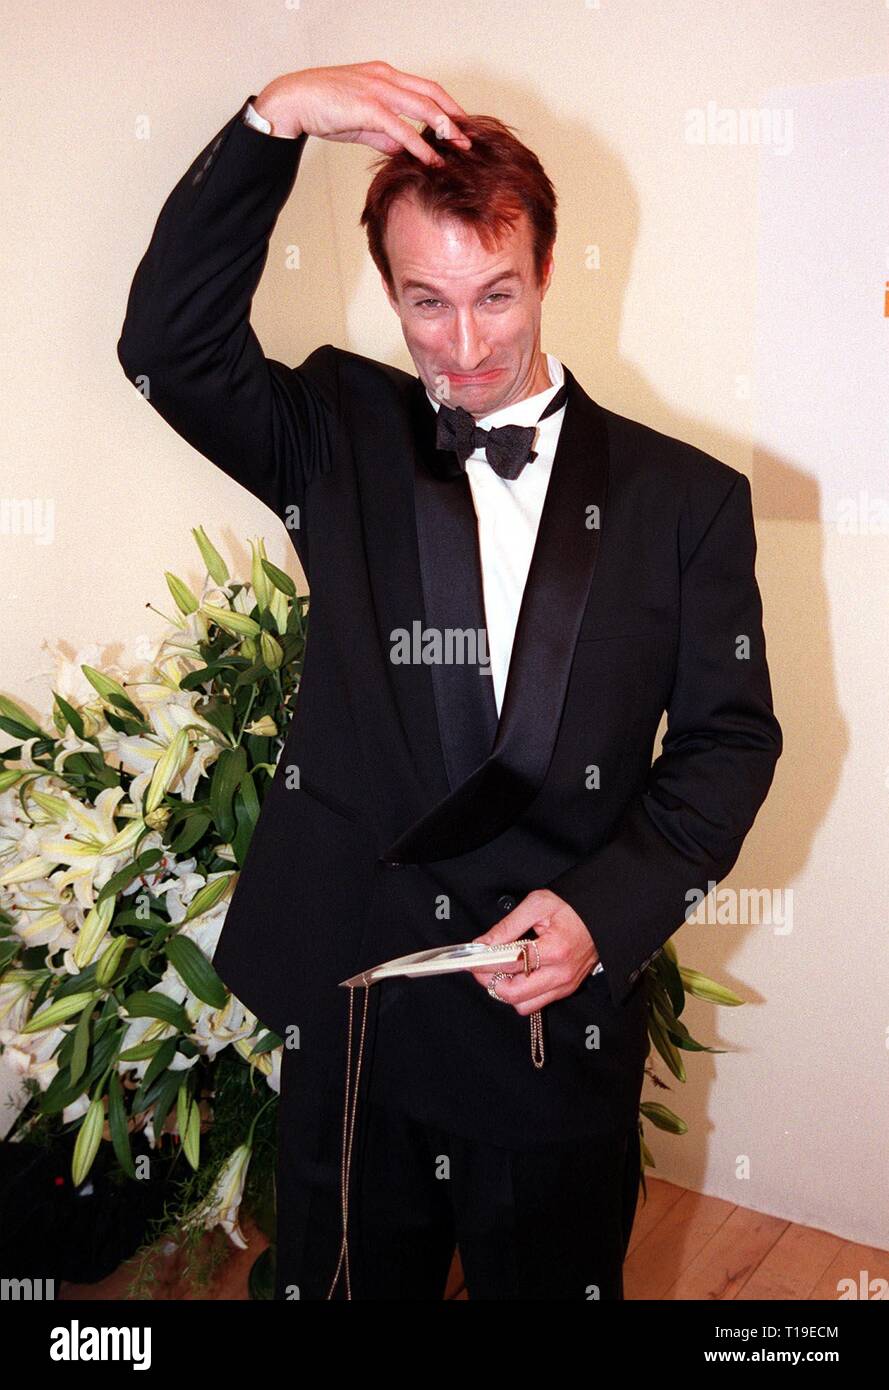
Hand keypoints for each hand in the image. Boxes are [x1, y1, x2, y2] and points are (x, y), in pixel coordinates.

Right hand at [253, 60, 471, 164]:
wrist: (293, 101)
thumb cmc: (322, 108)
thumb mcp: (360, 122)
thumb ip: (383, 134)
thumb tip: (402, 149)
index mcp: (384, 75)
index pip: (425, 88)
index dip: (446, 106)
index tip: (459, 124)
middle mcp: (385, 77)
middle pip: (432, 94)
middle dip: (454, 117)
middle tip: (469, 138)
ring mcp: (378, 90)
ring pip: (423, 108)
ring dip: (445, 130)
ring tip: (459, 149)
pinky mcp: (369, 107)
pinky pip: (402, 128)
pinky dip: (420, 145)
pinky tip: (432, 159)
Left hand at [468, 889, 599, 1014]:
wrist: (603, 914)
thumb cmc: (573, 907)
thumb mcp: (537, 905)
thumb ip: (508, 926)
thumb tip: (483, 943)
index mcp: (555, 950)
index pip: (510, 964)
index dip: (484, 963)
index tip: (471, 959)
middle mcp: (561, 974)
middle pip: (515, 995)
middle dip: (492, 983)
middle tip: (483, 968)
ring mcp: (565, 985)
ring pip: (525, 1005)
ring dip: (507, 991)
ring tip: (503, 970)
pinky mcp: (567, 989)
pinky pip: (537, 1002)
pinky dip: (522, 992)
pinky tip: (519, 973)